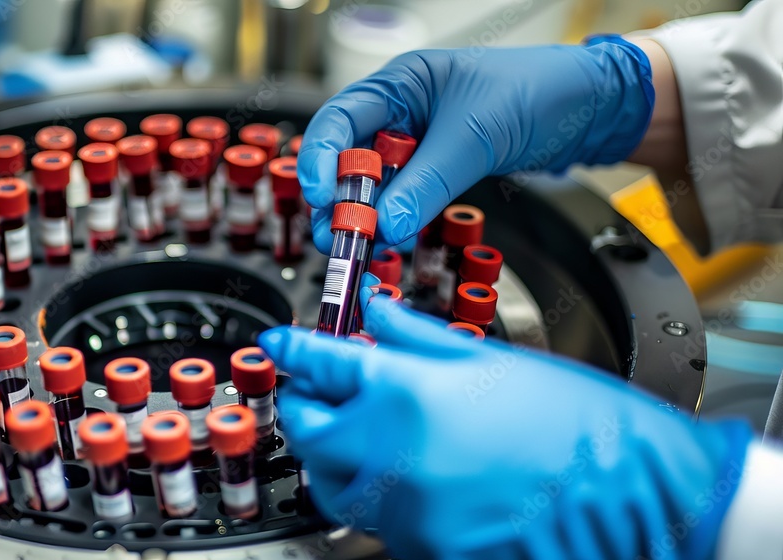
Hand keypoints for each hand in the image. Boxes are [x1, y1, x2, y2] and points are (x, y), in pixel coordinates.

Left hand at [259, 289, 749, 558]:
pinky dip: (376, 495)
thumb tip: (375, 311)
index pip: (321, 364)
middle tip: (317, 389)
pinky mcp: (422, 550)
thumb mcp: (495, 360)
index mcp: (407, 393)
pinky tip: (410, 474)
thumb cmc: (580, 424)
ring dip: (332, 455)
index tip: (279, 346)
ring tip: (362, 434)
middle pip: (307, 429)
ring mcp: (404, 511)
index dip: (293, 350)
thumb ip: (418, 336)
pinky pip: (374, 521)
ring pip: (331, 483)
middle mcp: (392, 456)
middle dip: (304, 404)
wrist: (638, 496)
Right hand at [298, 38, 654, 252]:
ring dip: (364, 215)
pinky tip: (390, 237)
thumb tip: (386, 225)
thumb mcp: (476, 135)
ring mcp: (419, 142)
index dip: (321, 159)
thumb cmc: (540, 91)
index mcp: (400, 83)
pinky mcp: (438, 168)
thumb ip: (428, 182)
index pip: (340, 120)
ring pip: (374, 182)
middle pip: (349, 157)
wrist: (592, 107)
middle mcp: (402, 113)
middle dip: (338, 198)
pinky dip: (395, 218)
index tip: (321, 197)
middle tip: (334, 236)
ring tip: (357, 245)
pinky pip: (404, 195)